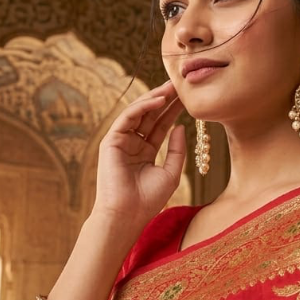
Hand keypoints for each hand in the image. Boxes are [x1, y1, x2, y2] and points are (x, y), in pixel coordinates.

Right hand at [93, 79, 185, 227]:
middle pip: (150, 116)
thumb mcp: (171, 172)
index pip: (161, 125)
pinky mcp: (111, 141)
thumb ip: (176, 149)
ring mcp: (121, 141)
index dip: (174, 110)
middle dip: (165, 99)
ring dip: (155, 98)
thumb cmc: (148, 200)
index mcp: (145, 151)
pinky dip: (141, 107)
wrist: (127, 215)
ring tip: (172, 87)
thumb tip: (181, 126)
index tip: (188, 97)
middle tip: (181, 84)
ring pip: (138, 113)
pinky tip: (158, 100)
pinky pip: (127, 118)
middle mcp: (132, 143)